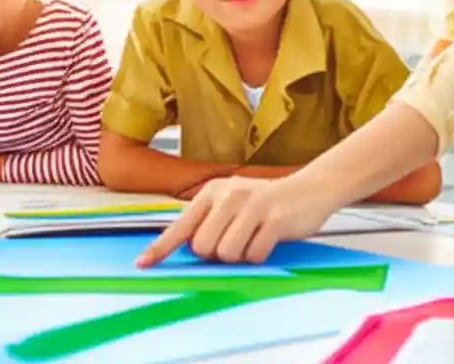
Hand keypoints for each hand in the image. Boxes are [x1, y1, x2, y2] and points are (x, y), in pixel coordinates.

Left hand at [136, 176, 332, 267]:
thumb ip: (209, 221)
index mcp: (213, 192)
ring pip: (227, 254)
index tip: (142, 265)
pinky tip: (269, 240)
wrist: (310, 188)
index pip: (180, 226)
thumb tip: (187, 248)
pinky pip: (254, 255)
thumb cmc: (266, 203)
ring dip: (240, 256)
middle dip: (217, 254)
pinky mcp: (274, 219)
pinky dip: (260, 256)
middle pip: (203, 247)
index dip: (160, 248)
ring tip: (253, 239)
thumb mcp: (232, 203)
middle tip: (236, 242)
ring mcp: (252, 206)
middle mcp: (229, 195)